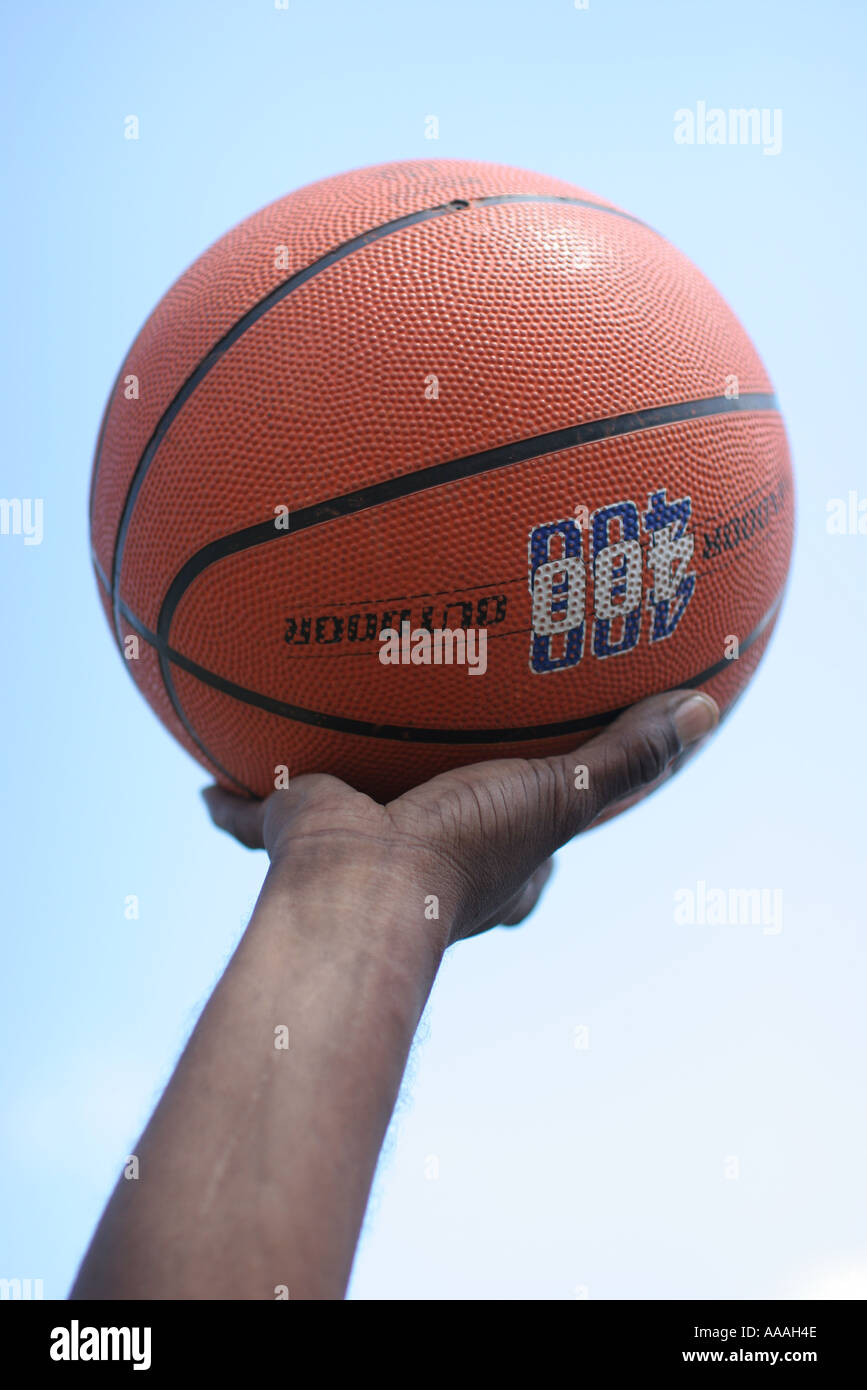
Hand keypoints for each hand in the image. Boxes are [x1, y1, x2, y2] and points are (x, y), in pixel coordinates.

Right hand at [202, 690, 717, 948]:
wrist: (355, 895)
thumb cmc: (462, 853)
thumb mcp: (558, 797)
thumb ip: (626, 758)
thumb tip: (705, 709)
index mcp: (491, 868)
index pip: (532, 836)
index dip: (544, 805)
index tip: (549, 773)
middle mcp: (426, 867)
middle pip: (439, 820)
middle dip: (437, 794)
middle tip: (437, 749)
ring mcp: (357, 857)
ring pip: (349, 811)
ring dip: (339, 791)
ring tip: (328, 742)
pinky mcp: (295, 841)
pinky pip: (258, 813)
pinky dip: (236, 802)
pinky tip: (213, 775)